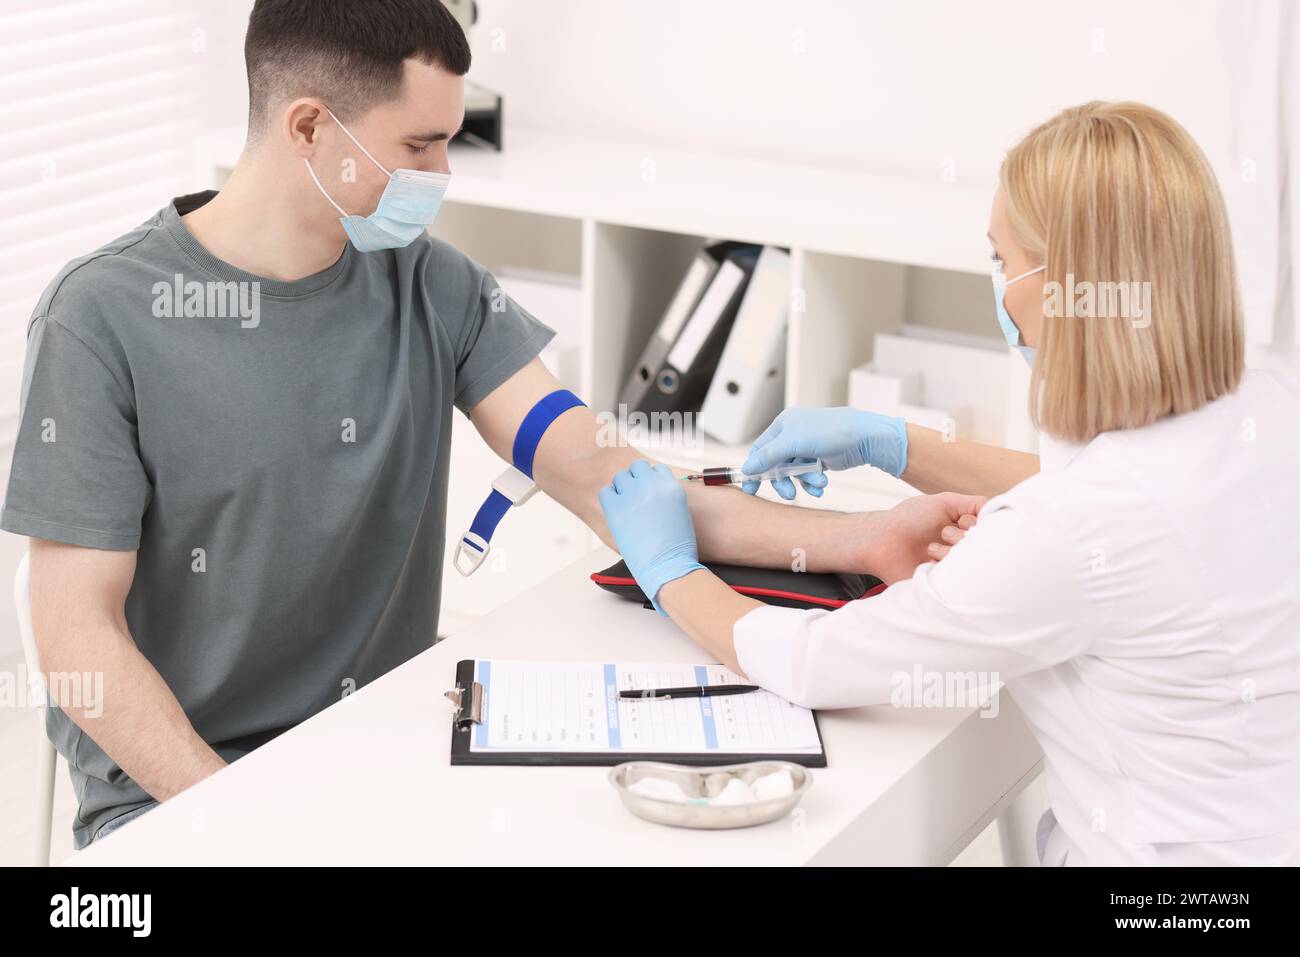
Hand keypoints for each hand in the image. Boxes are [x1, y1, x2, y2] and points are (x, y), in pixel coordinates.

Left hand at [598, 459, 704, 615]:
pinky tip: (616, 511)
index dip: (650, 480)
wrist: (669, 567)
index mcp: (671, 486)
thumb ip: (665, 496)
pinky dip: (609, 498)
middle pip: (636, 468)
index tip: (648, 491)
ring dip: (621, 488)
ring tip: (625, 506)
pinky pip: (605, 491)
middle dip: (635, 480)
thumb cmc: (677, 548)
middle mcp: (652, 485)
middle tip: (635, 497)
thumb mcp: (679, 513)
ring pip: (620, 477)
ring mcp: (633, 495)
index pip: (656, 469)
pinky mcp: (615, 508)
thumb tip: (650, 490)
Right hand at [740, 407, 907, 498]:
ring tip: (818, 484)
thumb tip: (747, 468)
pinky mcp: (819, 459)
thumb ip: (768, 456)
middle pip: (776, 465)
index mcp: (783, 425)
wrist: (865, 437)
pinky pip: (807, 475)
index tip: (751, 489)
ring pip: (793, 472)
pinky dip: (813, 482)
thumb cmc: (831, 432)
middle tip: (789, 494)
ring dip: (803, 481)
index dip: (754, 470)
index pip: (760, 450)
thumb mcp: (794, 443)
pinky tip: (822, 485)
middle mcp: (793, 435)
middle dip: (783, 481)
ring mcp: (806, 447)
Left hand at [863, 492, 985, 583]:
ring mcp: (954, 570)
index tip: (961, 521)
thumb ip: (975, 503)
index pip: (993, 534)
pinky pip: (958, 583)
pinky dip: (942, 568)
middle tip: (944, 533)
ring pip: (971, 566)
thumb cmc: (910, 518)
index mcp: (968, 533)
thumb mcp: (945, 502)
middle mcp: (964, 552)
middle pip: (984, 550)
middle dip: (963, 538)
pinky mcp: (943, 586)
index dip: (978, 526)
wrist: (882, 539)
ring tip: (930, 548)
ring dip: (949, 552)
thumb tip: (1000, 511)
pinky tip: (928, 562)